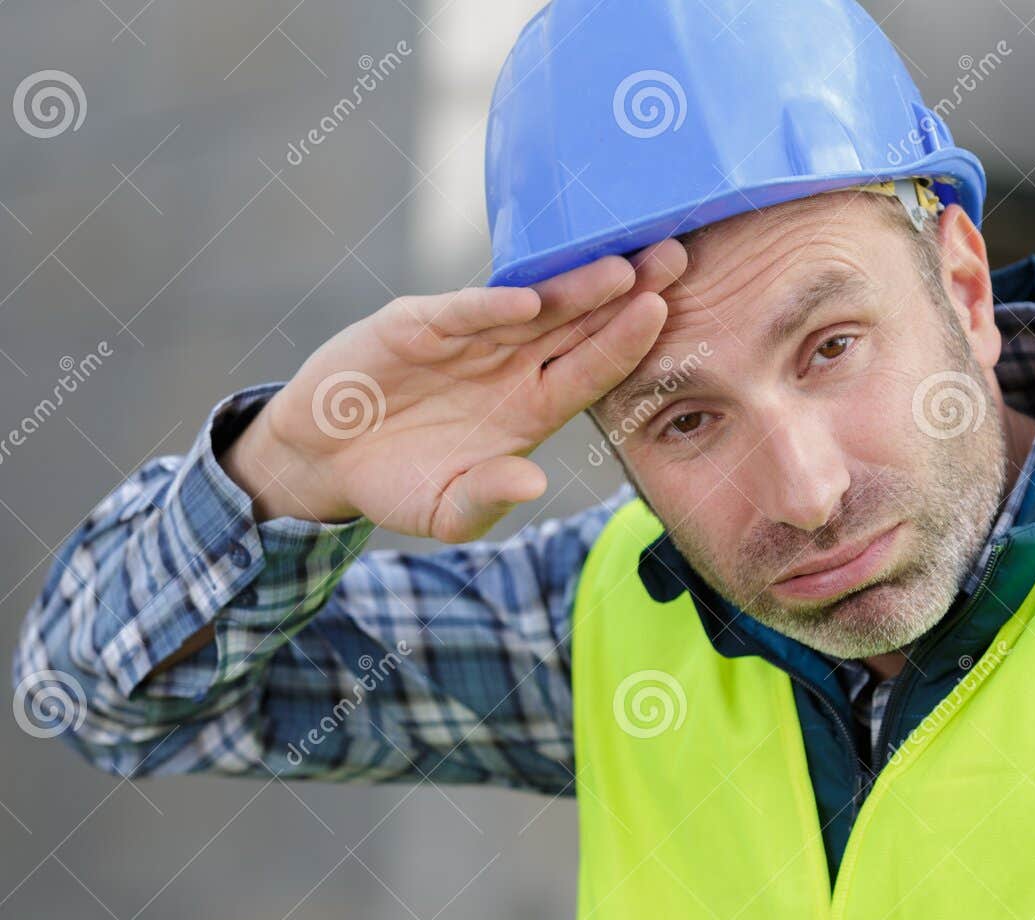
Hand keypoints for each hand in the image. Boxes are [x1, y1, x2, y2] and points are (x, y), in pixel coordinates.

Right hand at [222, 239, 684, 541]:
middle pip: (578, 325)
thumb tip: (531, 486)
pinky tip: (528, 300)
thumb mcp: (446, 511)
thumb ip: (488, 497)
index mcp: (532, 407)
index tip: (663, 313)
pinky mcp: (415, 327)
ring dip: (574, 288)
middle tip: (676, 257)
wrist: (323, 460)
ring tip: (623, 265)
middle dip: (625, 292)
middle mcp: (509, 365)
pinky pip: (460, 315)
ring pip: (530, 308)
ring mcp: (466, 342)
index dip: (627, 343)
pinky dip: (489, 307)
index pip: (592, 370)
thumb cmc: (399, 484)